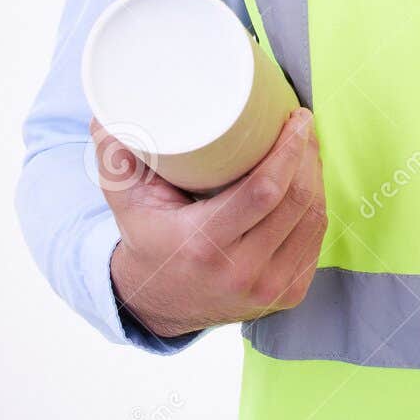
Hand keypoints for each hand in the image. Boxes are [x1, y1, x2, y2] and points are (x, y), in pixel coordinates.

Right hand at [91, 107, 326, 339]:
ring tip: (306, 146)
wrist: (157, 304)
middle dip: (307, 154)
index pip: (264, 192)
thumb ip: (116, 158)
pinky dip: (316, 206)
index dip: (289, 150)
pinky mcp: (287, 295)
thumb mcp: (125, 202)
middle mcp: (241, 273)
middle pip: (296, 201)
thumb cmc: (146, 239)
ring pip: (313, 218)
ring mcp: (268, 289)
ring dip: (316, 176)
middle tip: (302, 124)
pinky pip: (316, 241)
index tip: (296, 118)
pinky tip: (308, 182)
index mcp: (204, 245)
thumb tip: (103, 116)